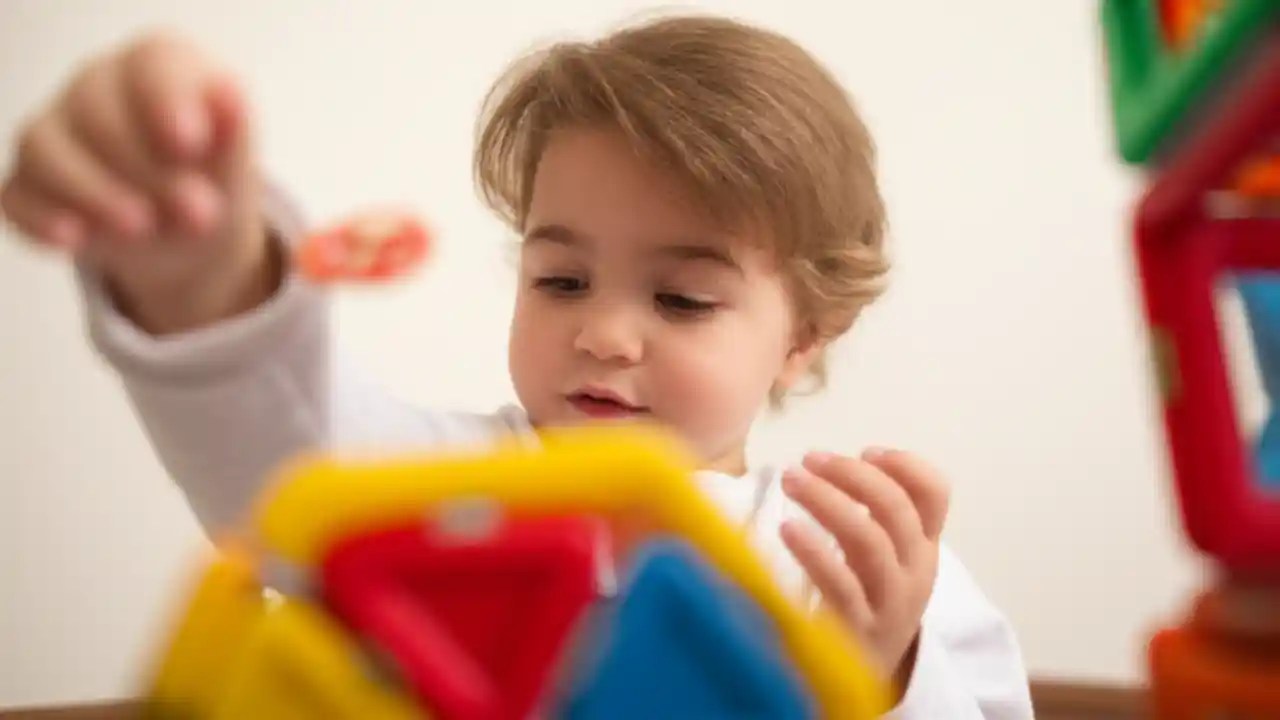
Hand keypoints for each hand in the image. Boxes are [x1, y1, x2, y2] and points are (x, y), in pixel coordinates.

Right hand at [1, 31, 271, 333]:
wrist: (192, 230)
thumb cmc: (215, 176)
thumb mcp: (236, 160)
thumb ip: (233, 129)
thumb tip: (230, 94)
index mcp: (157, 65)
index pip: (153, 63)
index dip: (167, 101)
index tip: (191, 146)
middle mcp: (96, 87)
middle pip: (96, 110)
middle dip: (145, 168)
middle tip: (196, 215)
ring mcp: (55, 133)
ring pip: (45, 148)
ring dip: (92, 193)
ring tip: (142, 230)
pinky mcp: (31, 185)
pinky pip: (18, 196)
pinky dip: (43, 218)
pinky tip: (76, 241)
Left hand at [780, 448, 949, 689]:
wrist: (868, 672)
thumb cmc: (866, 597)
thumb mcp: (881, 555)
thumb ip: (871, 514)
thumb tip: (829, 464)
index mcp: (924, 546)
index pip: (936, 494)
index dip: (905, 465)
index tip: (866, 450)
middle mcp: (916, 571)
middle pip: (896, 510)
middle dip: (851, 475)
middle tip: (809, 459)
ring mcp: (891, 602)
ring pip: (869, 539)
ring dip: (826, 501)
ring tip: (791, 481)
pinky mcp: (859, 628)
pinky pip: (840, 584)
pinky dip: (813, 551)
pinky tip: (786, 528)